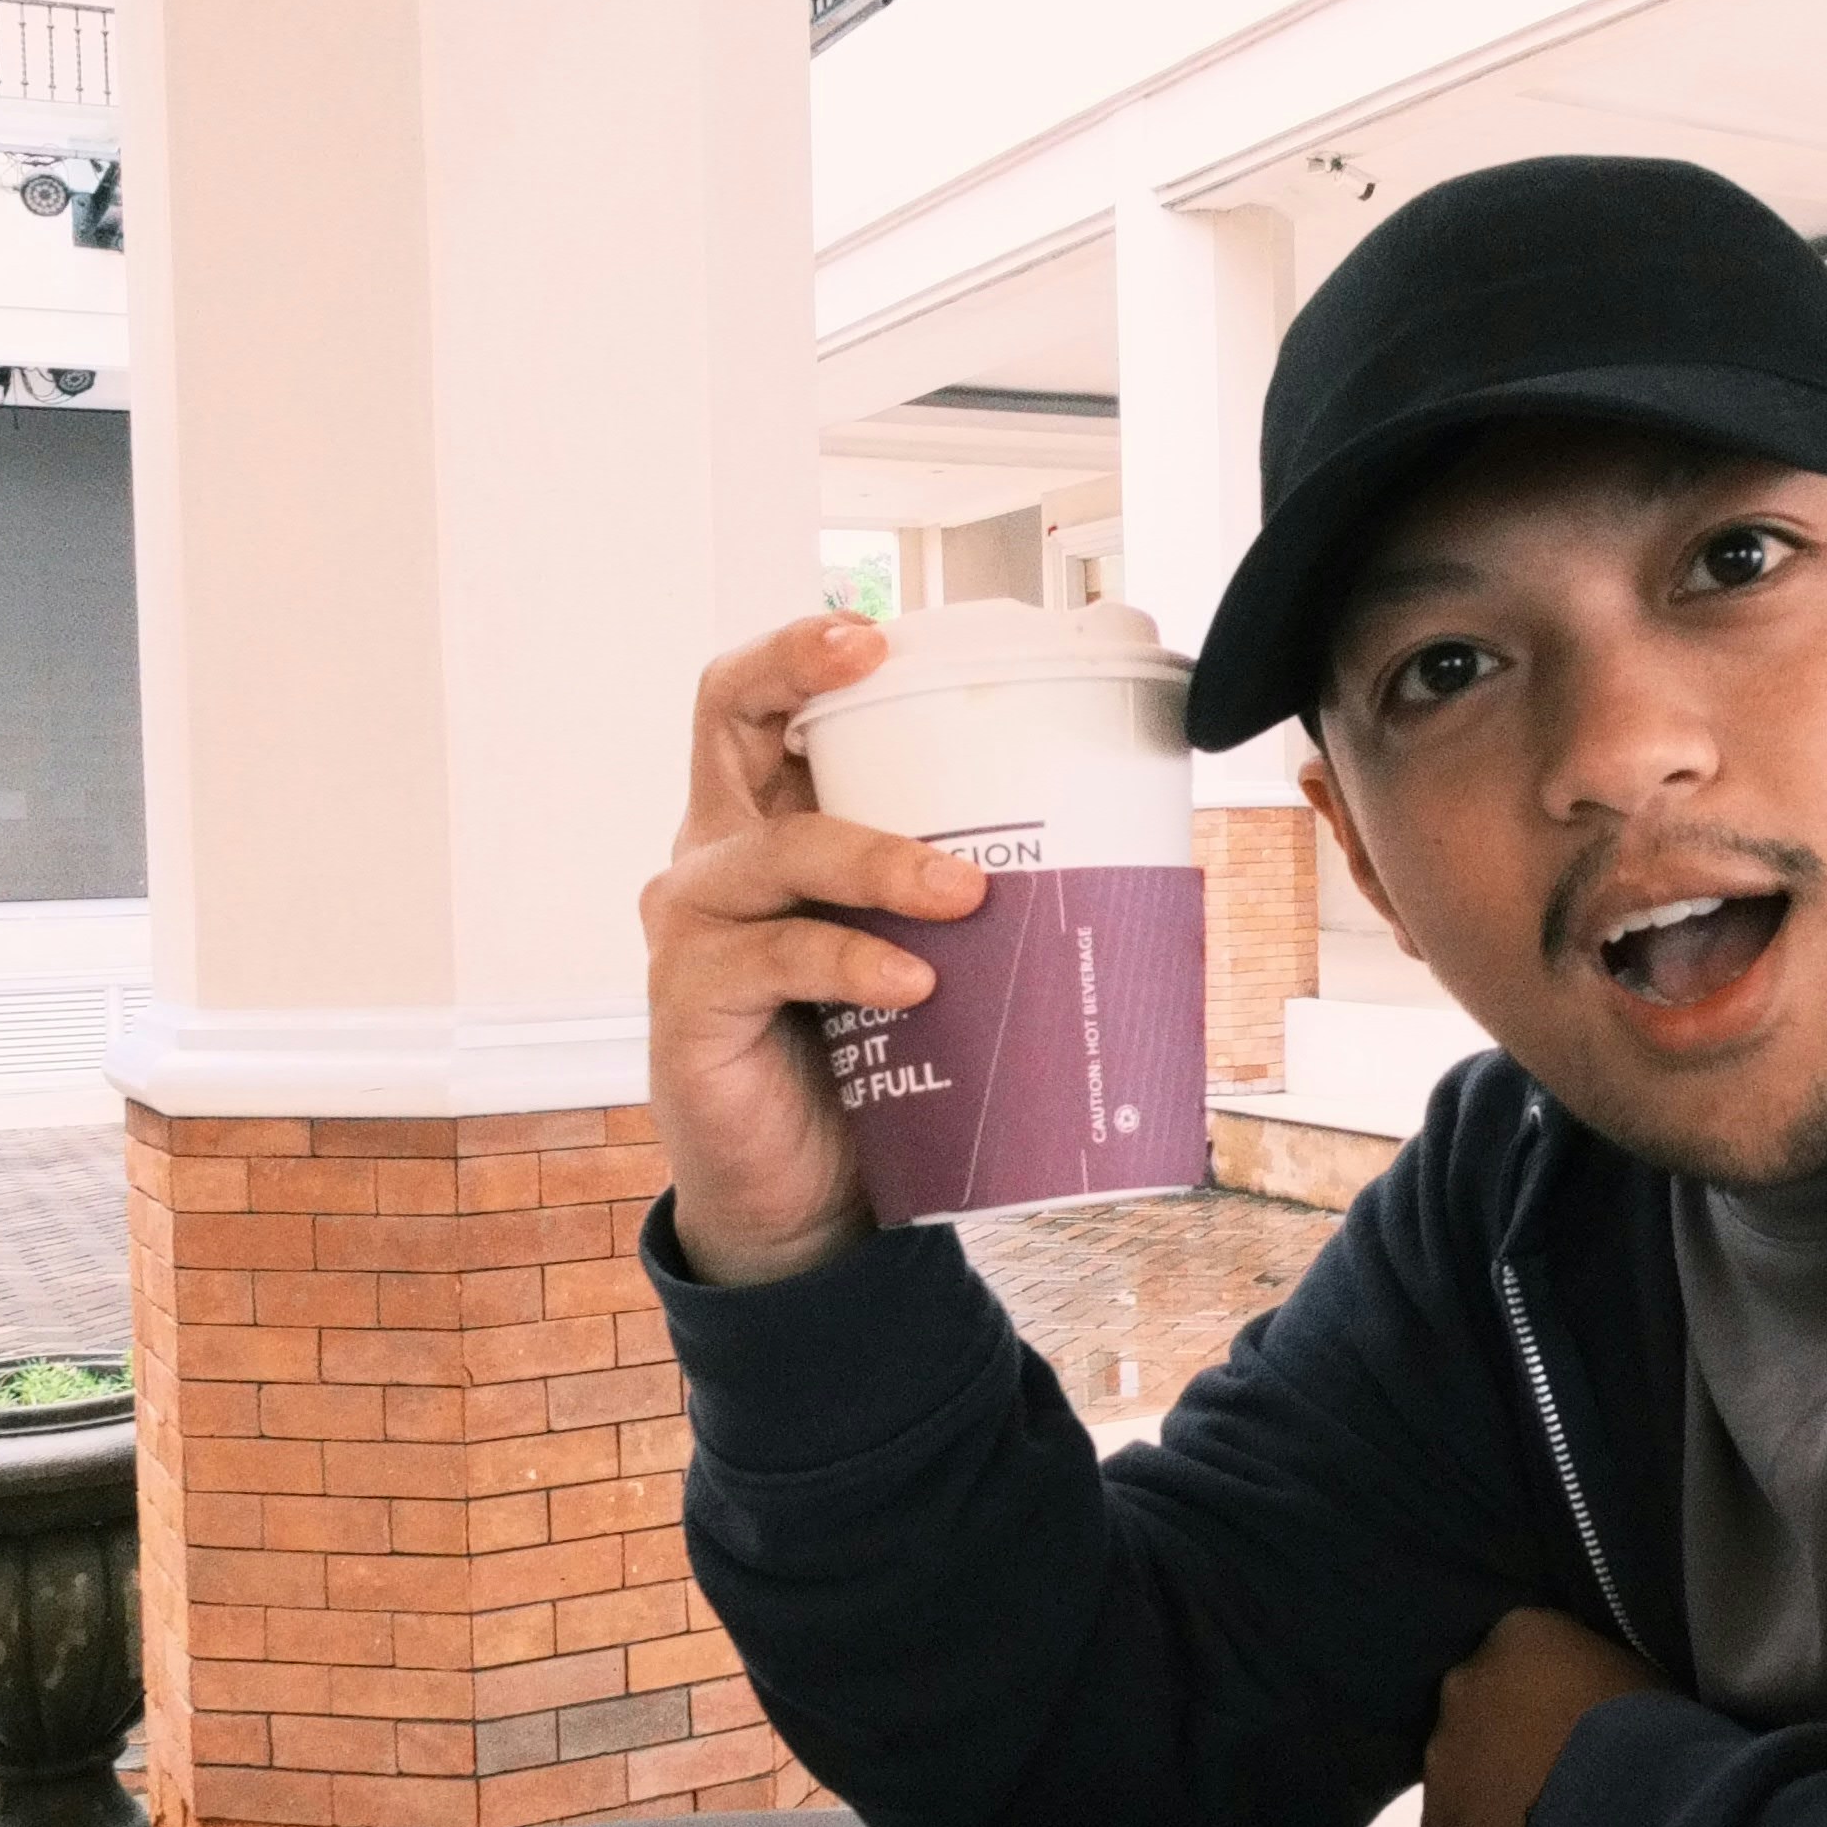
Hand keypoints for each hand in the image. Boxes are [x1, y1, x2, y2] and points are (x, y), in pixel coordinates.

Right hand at [639, 616, 987, 1289]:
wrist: (805, 1194)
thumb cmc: (869, 1054)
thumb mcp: (919, 947)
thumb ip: (970, 882)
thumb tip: (1136, 824)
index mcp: (766, 821)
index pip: (753, 701)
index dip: (800, 649)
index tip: (876, 632)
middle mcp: (714, 854)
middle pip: (723, 721)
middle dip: (798, 673)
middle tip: (881, 665)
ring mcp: (693, 925)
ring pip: (777, 851)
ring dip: (879, 858)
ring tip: (965, 893)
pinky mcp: (690, 1002)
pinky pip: (773, 959)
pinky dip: (851, 962)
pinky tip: (913, 983)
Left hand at [1422, 1607, 1660, 1826]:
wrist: (1627, 1816)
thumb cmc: (1648, 1735)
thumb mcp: (1636, 1675)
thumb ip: (1594, 1675)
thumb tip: (1589, 1695)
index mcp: (1519, 1634)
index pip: (1522, 1651)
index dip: (1546, 1690)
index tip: (1573, 1718)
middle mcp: (1465, 1683)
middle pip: (1479, 1704)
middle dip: (1506, 1731)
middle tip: (1552, 1767)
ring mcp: (1442, 1753)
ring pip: (1462, 1766)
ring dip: (1491, 1784)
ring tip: (1541, 1817)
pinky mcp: (1436, 1821)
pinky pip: (1457, 1825)